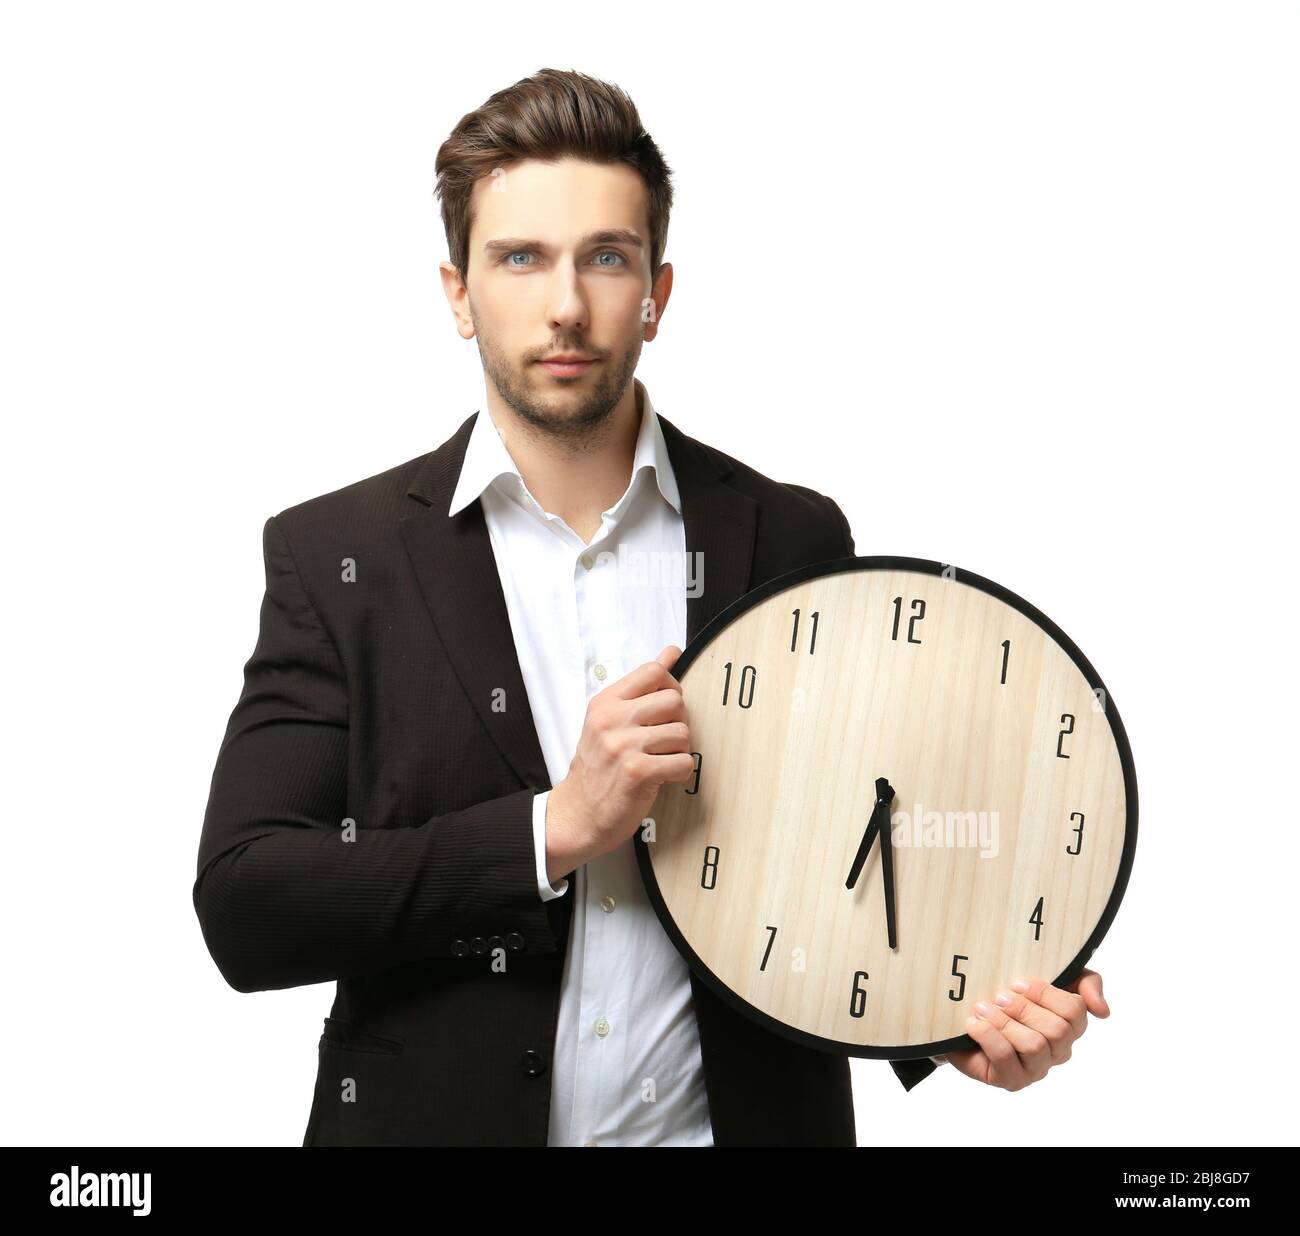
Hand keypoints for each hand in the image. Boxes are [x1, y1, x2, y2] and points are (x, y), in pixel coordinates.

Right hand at [546, 646, 697, 876]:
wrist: (578, 814)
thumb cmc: (597, 766)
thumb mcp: (608, 719)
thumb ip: (640, 686)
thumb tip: (671, 652)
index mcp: (605, 702)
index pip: (653, 672)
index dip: (670, 687)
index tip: (665, 706)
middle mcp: (612, 719)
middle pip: (674, 700)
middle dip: (676, 721)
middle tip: (661, 740)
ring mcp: (624, 745)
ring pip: (682, 732)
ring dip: (678, 751)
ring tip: (658, 760)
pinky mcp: (638, 772)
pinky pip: (683, 762)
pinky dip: (679, 772)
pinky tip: (662, 777)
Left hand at [931, 968, 1109, 1090]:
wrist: (964, 1017)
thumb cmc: (1007, 996)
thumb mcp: (1044, 974)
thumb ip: (1082, 980)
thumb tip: (1103, 1011)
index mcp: (1069, 1025)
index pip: (1075, 1011)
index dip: (1045, 994)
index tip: (1017, 982)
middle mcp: (1058, 1050)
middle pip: (1057, 1030)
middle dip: (1023, 1008)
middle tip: (998, 996)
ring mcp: (1036, 1068)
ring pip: (1034, 1046)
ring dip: (1004, 1022)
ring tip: (981, 1008)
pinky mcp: (1012, 1080)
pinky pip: (1006, 1058)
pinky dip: (988, 1036)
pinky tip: (974, 1024)